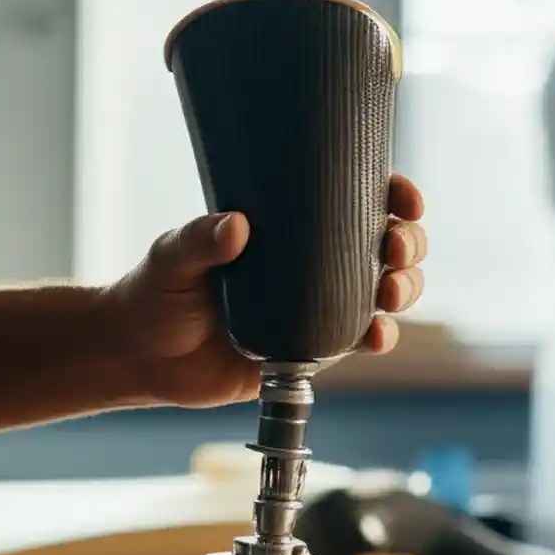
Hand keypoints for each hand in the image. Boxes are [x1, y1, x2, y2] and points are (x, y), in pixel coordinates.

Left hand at [105, 175, 426, 407]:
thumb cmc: (157, 293)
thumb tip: (236, 225)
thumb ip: (199, 240)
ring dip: (405, 288)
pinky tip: (379, 335)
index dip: (396, 195)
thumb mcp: (171, 256)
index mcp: (297, 226)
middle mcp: (321, 262)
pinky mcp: (320, 347)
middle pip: (391, 245)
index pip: (360, 199)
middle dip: (409, 243)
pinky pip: (365, 339)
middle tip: (394, 247)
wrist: (145, 358)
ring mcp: (325, 305)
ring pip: (390, 290)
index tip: (405, 197)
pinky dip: (382, 336)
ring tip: (390, 293)